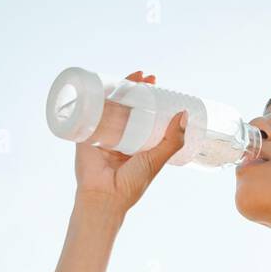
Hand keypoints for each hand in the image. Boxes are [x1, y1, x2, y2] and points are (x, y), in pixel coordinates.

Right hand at [74, 69, 188, 212]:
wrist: (104, 196)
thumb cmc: (131, 183)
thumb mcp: (156, 160)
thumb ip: (171, 140)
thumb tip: (184, 114)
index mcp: (136, 143)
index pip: (143, 114)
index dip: (150, 99)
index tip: (157, 84)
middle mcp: (120, 136)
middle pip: (127, 105)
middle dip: (136, 88)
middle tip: (147, 76)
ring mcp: (103, 133)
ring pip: (111, 105)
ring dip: (120, 87)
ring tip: (133, 75)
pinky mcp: (86, 133)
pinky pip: (90, 111)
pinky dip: (95, 96)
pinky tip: (103, 81)